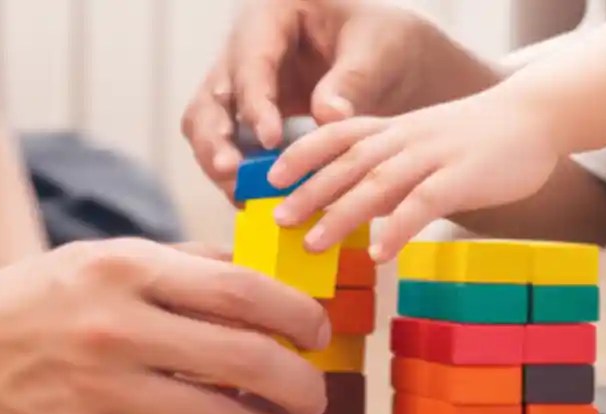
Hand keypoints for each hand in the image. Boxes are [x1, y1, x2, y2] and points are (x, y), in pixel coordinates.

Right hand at [0, 239, 330, 413]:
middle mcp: (118, 325)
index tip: (318, 335)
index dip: (297, 315)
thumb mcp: (112, 258)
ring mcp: (98, 387)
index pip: (242, 290)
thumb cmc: (47, 298)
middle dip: (299, 384)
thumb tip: (269, 276)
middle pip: (243, 358)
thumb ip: (189, 265)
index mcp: (132, 268)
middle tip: (315, 397)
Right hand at [182, 0, 498, 198]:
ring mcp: (243, 88)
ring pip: (210, 128)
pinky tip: (258, 203)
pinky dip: (243, 178)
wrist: (395, 62)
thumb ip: (353, 80)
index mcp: (271, 14)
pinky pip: (234, 151)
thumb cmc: (387, 42)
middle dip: (215, 139)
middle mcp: (245, 50)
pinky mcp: (251, 122)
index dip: (255, 102)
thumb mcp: (379, 50)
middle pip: (212, 96)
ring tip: (242, 198)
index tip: (271, 140)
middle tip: (231, 174)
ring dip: (221, 164)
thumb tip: (328, 118)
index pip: (251, 60)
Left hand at [266, 85, 560, 261]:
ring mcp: (433, 156)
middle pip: (348, 163)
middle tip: (277, 220)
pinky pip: (423, 204)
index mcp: (394, 130)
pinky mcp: (462, 177)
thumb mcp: (424, 147)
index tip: (270, 178)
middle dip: (309, 191)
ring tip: (313, 245)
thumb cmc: (476, 139)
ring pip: (378, 183)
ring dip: (341, 214)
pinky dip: (398, 229)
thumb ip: (390, 172)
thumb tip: (355, 210)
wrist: (535, 116)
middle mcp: (406, 139)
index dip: (302, 154)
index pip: (337, 135)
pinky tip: (379, 254)